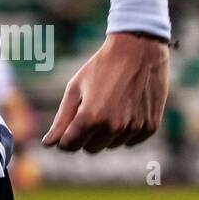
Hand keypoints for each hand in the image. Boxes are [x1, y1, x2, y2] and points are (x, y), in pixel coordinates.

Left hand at [42, 31, 169, 152]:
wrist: (139, 51)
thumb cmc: (101, 67)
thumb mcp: (75, 88)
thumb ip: (62, 119)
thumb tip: (48, 144)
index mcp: (91, 117)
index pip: (70, 146)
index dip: (64, 138)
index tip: (66, 128)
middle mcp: (114, 127)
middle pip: (91, 148)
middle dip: (86, 135)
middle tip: (89, 110)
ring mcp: (134, 128)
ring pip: (111, 145)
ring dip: (107, 132)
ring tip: (110, 104)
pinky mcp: (150, 127)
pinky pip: (130, 141)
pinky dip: (125, 130)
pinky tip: (126, 108)